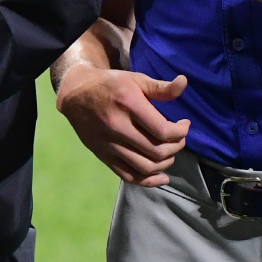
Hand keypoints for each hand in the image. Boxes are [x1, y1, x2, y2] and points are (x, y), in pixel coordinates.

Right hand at [55, 63, 189, 185]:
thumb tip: (184, 83)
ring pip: (145, 167)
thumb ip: (161, 87)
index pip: (162, 130)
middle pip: (157, 151)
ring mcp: (109, 144)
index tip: (184, 124)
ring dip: (165, 163)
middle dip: (176, 146)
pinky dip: (148, 181)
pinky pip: (128, 176)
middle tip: (179, 138)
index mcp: (128, 104)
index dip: (180, 132)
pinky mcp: (103, 156)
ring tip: (170, 152)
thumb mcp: (136, 80)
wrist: (77, 95)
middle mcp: (118, 127)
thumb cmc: (111, 85)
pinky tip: (161, 176)